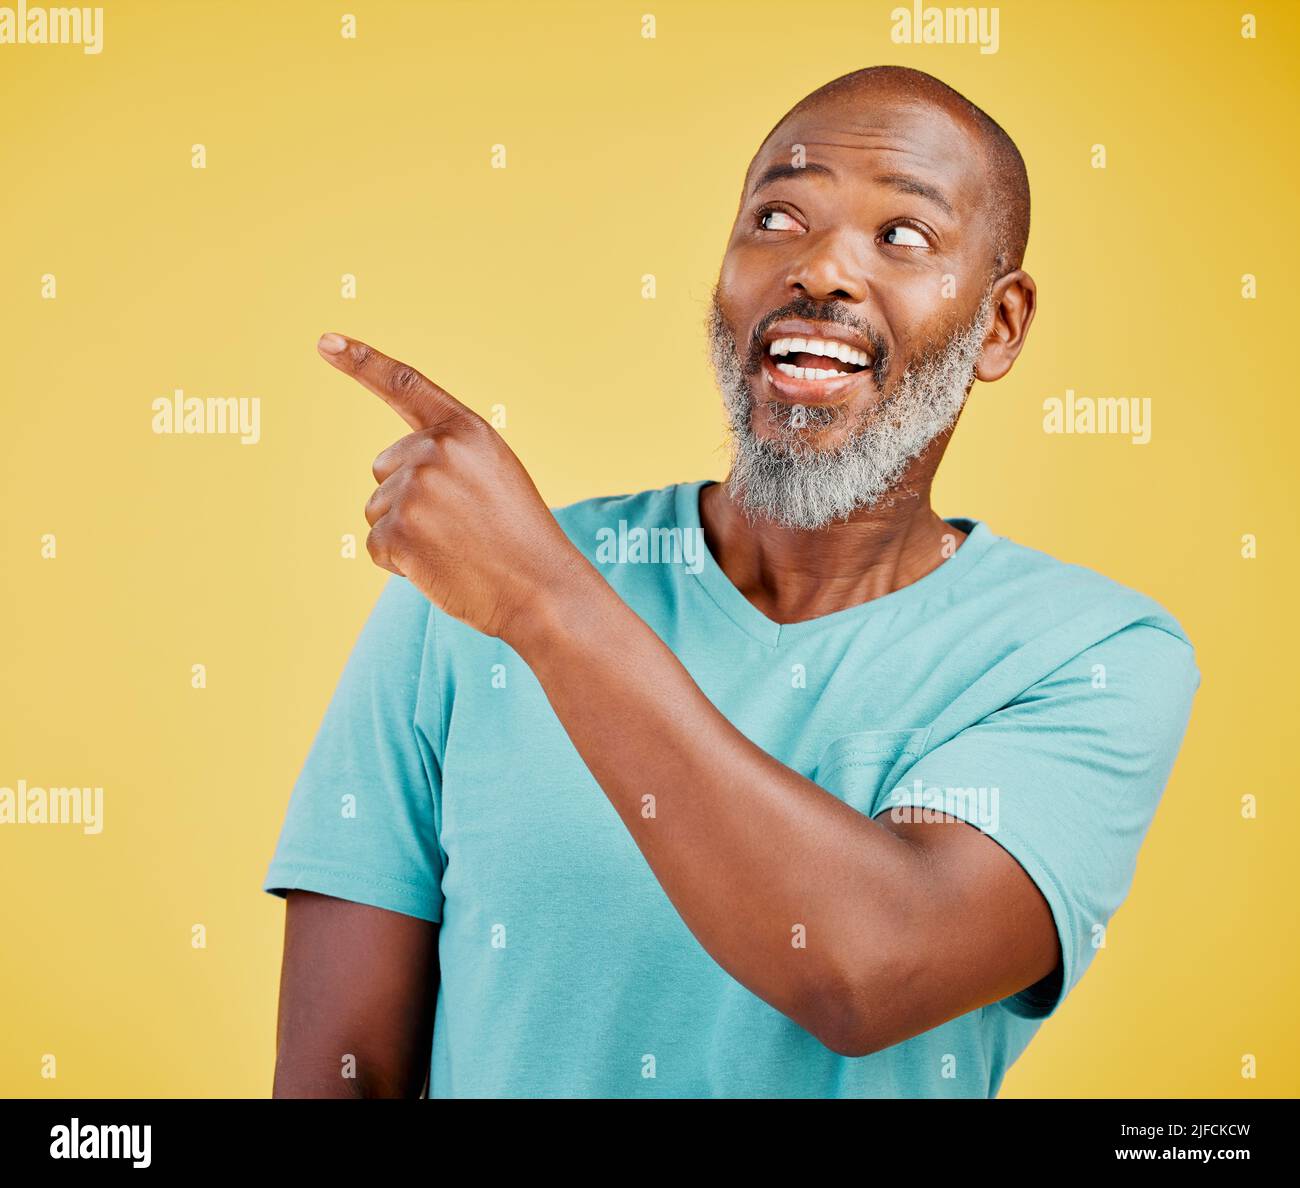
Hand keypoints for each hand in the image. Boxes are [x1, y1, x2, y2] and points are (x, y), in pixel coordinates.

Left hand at [317, 332, 587, 641]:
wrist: (541, 591)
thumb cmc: (521, 540)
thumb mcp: (495, 475)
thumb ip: (449, 458)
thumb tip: (390, 472)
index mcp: (467, 431)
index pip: (406, 387)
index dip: (362, 362)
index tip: (325, 341)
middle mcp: (437, 451)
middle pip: (386, 468)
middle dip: (409, 498)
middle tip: (460, 528)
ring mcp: (414, 490)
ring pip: (379, 509)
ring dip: (407, 533)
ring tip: (457, 549)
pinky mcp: (398, 532)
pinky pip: (377, 546)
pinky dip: (400, 563)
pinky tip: (440, 568)